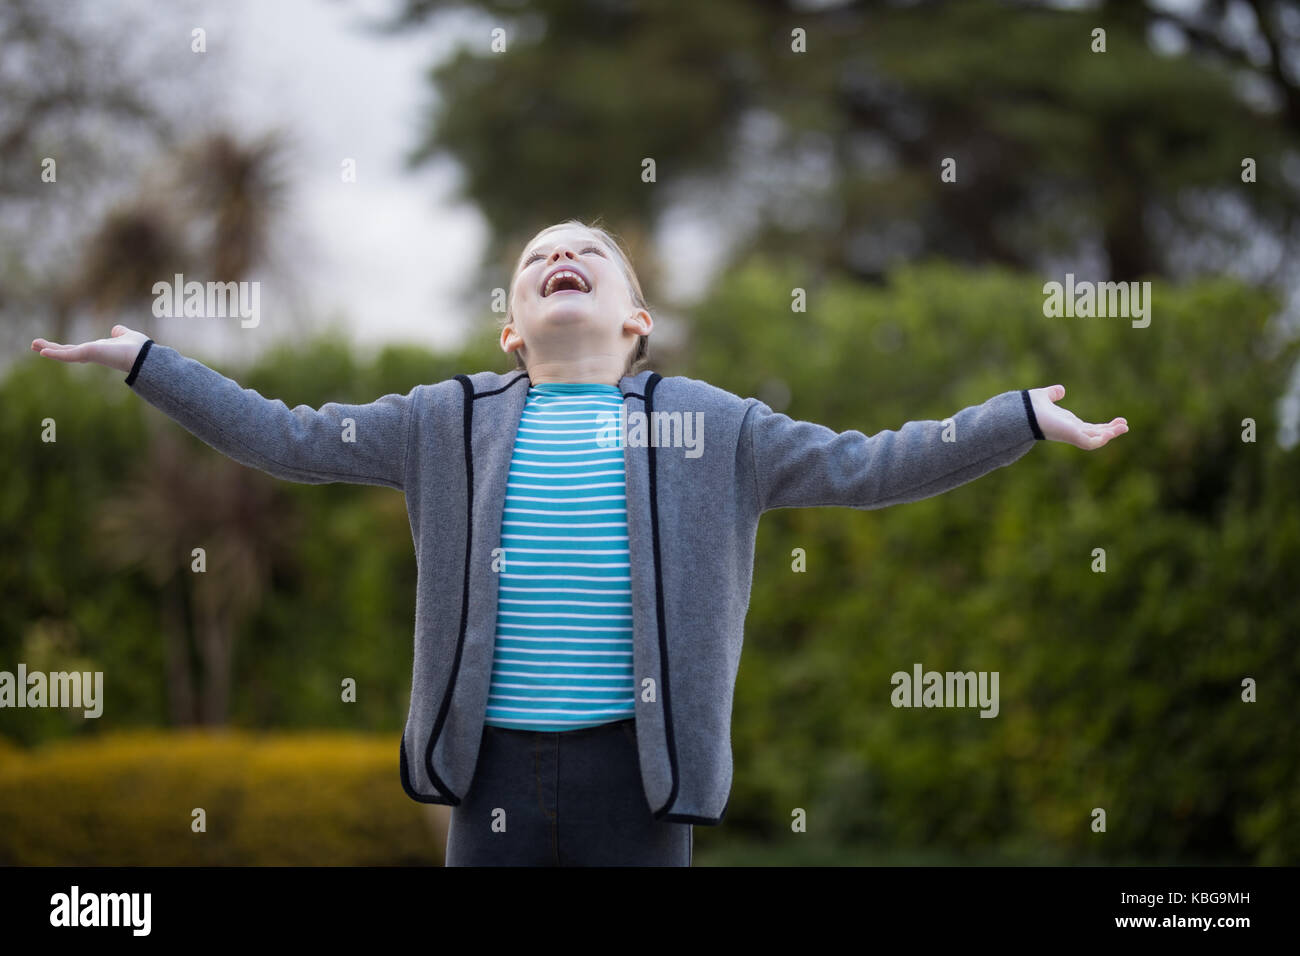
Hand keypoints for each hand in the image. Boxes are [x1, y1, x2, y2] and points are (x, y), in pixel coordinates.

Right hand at [31, 325, 149, 374]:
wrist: (142, 356)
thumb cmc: (137, 348)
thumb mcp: (125, 335)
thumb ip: (120, 333)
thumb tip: (116, 330)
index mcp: (98, 350)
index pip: (76, 349)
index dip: (63, 348)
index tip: (51, 347)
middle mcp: (91, 353)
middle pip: (66, 351)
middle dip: (50, 348)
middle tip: (34, 345)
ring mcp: (88, 355)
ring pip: (64, 353)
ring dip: (48, 349)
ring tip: (33, 345)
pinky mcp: (87, 354)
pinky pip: (68, 355)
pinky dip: (55, 354)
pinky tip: (43, 352)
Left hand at [1029, 384, 1127, 448]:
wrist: (1021, 412)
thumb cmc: (1029, 407)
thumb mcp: (1045, 397)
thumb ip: (1052, 394)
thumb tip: (1060, 390)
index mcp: (1067, 424)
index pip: (1088, 427)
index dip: (1103, 426)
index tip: (1118, 420)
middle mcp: (1071, 431)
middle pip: (1096, 434)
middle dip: (1111, 430)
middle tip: (1125, 425)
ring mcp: (1071, 435)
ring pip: (1096, 439)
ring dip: (1111, 434)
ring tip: (1124, 427)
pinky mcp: (1071, 437)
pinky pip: (1090, 443)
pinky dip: (1101, 439)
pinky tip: (1110, 432)